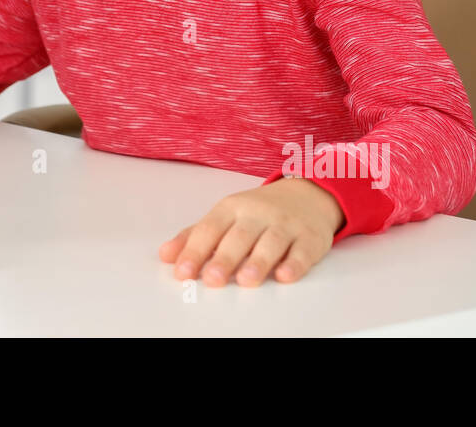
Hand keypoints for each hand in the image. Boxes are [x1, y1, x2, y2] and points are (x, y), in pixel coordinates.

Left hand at [159, 178, 344, 286]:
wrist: (307, 195)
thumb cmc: (258, 211)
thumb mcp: (225, 216)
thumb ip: (195, 236)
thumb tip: (165, 256)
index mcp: (231, 208)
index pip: (209, 229)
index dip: (194, 251)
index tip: (182, 272)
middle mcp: (258, 214)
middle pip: (239, 236)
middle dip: (225, 258)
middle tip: (212, 279)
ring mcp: (285, 225)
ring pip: (271, 243)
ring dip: (258, 262)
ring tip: (246, 280)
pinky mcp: (310, 238)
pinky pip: (302, 251)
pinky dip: (294, 264)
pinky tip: (284, 275)